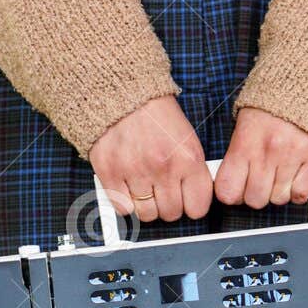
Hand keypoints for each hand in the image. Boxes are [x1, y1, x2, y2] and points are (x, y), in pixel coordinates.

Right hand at [89, 96, 212, 223]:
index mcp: (188, 158)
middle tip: (160, 187)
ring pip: (146, 214)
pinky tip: (126, 184)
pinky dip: (124, 201)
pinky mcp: (110, 172)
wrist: (123, 93)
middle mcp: (163, 167)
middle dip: (166, 204)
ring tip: (143, 184)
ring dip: (145, 204)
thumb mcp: (186, 139)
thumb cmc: (156, 116)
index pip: (197, 208)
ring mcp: (135, 171)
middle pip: (171, 214)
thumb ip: (192, 172)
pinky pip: (122, 208)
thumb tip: (193, 202)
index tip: (185, 199)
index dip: (191, 205)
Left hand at [214, 108, 307, 209]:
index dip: (232, 193)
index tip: (237, 186)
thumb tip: (233, 184)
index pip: (228, 190)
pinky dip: (297, 190)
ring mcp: (294, 156)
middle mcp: (269, 150)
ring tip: (280, 170)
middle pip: (255, 200)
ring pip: (278, 200)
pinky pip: (300, 195)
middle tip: (261, 178)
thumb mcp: (246, 122)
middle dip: (256, 193)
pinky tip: (295, 174)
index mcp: (247, 140)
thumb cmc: (274, 104)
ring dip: (278, 191)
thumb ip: (238, 154)